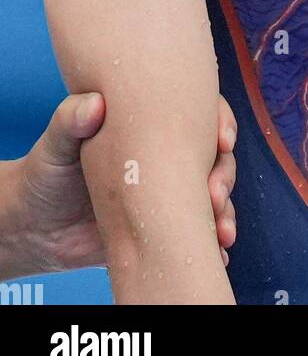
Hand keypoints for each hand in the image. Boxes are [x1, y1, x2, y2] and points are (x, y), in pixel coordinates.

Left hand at [12, 91, 237, 273]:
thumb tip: (95, 104)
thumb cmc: (45, 173)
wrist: (35, 228)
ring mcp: (166, 192)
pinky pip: (196, 229)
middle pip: (212, 155)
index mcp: (147, 126)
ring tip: (221, 231)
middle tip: (215, 195)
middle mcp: (164, 156)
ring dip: (225, 210)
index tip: (223, 139)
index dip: (219, 121)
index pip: (195, 114)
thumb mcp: (57, 143)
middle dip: (224, 173)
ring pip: (212, 194)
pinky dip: (212, 240)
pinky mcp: (161, 225)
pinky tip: (218, 251)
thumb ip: (71, 120)